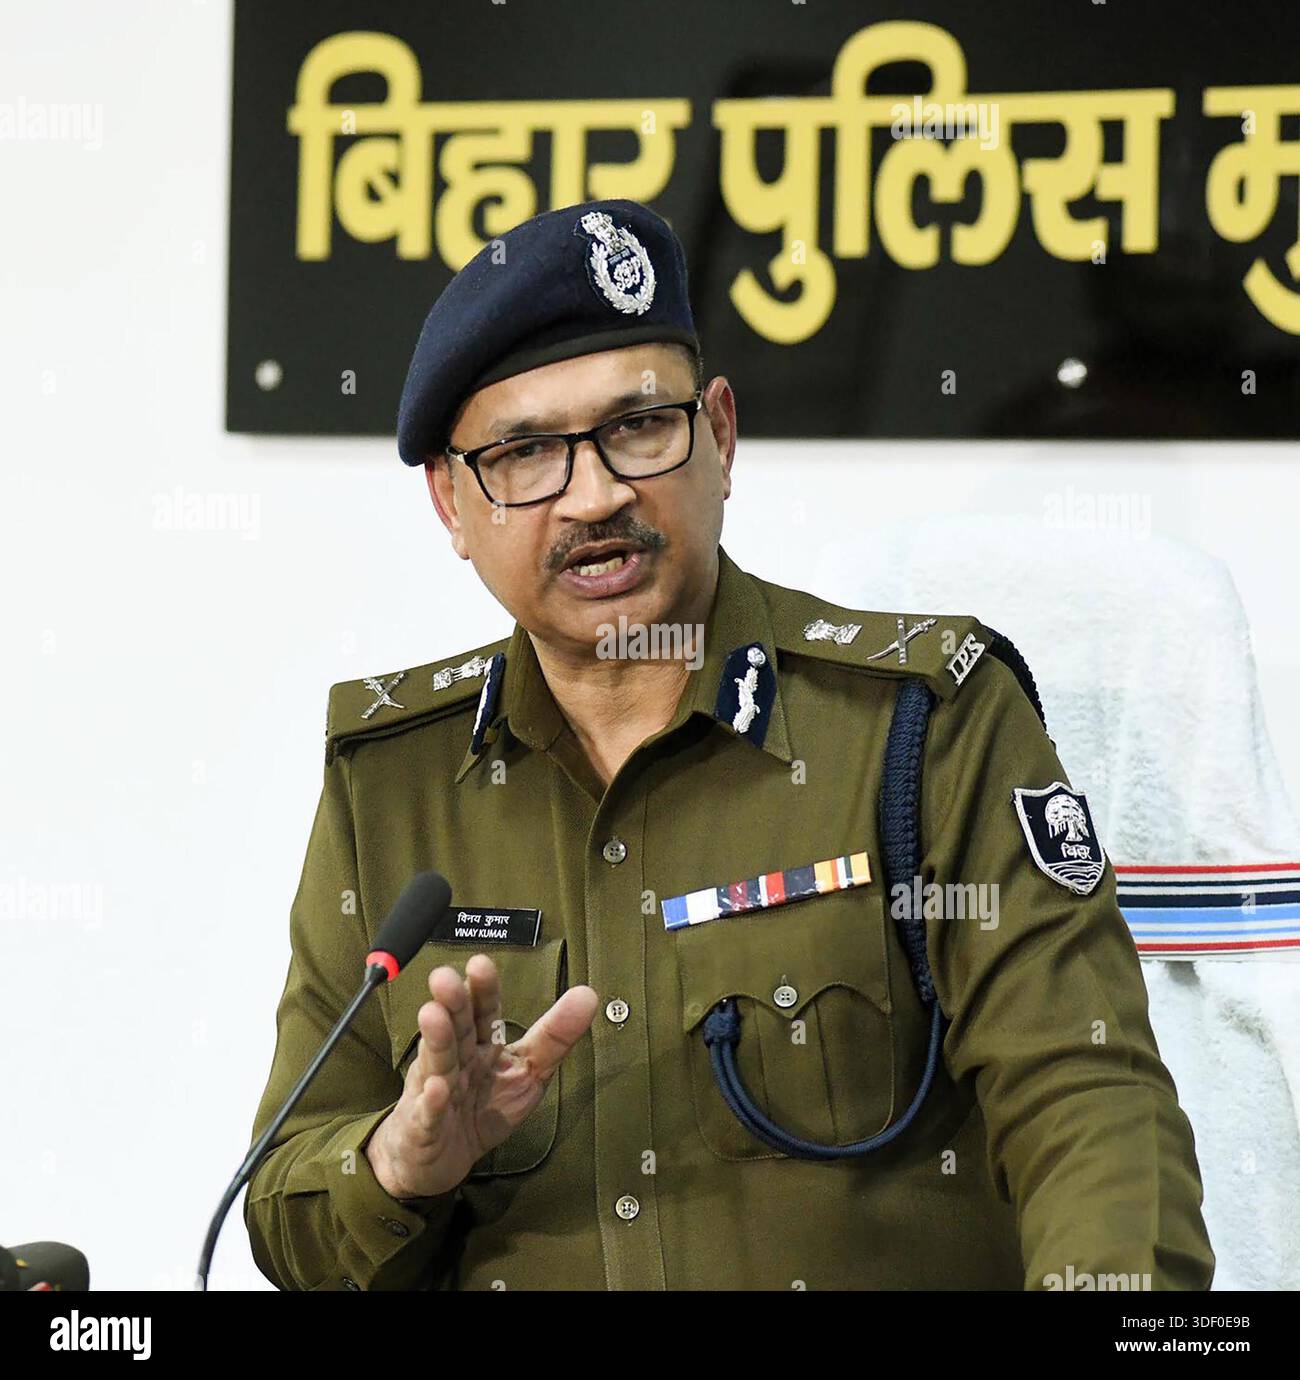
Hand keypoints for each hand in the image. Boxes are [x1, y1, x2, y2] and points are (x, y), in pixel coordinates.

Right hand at [366, 953, 596, 1199]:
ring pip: (438, 1062)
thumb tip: (588, 994)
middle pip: (457, 1029)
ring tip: (433, 1014)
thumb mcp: (528, 1072)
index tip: (480, 964)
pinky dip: (431, 1103)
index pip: (484, 1012)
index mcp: (482, 1045)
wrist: (439, 1159)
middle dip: (452, 1003)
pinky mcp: (425, 1129)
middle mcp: (458, 1061)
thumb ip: (556, 1036)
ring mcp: (436, 1092)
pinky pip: (428, 1115)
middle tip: (445, 978)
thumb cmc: (485, 1108)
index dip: (483, 990)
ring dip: (436, 1039)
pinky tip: (435, 1088)